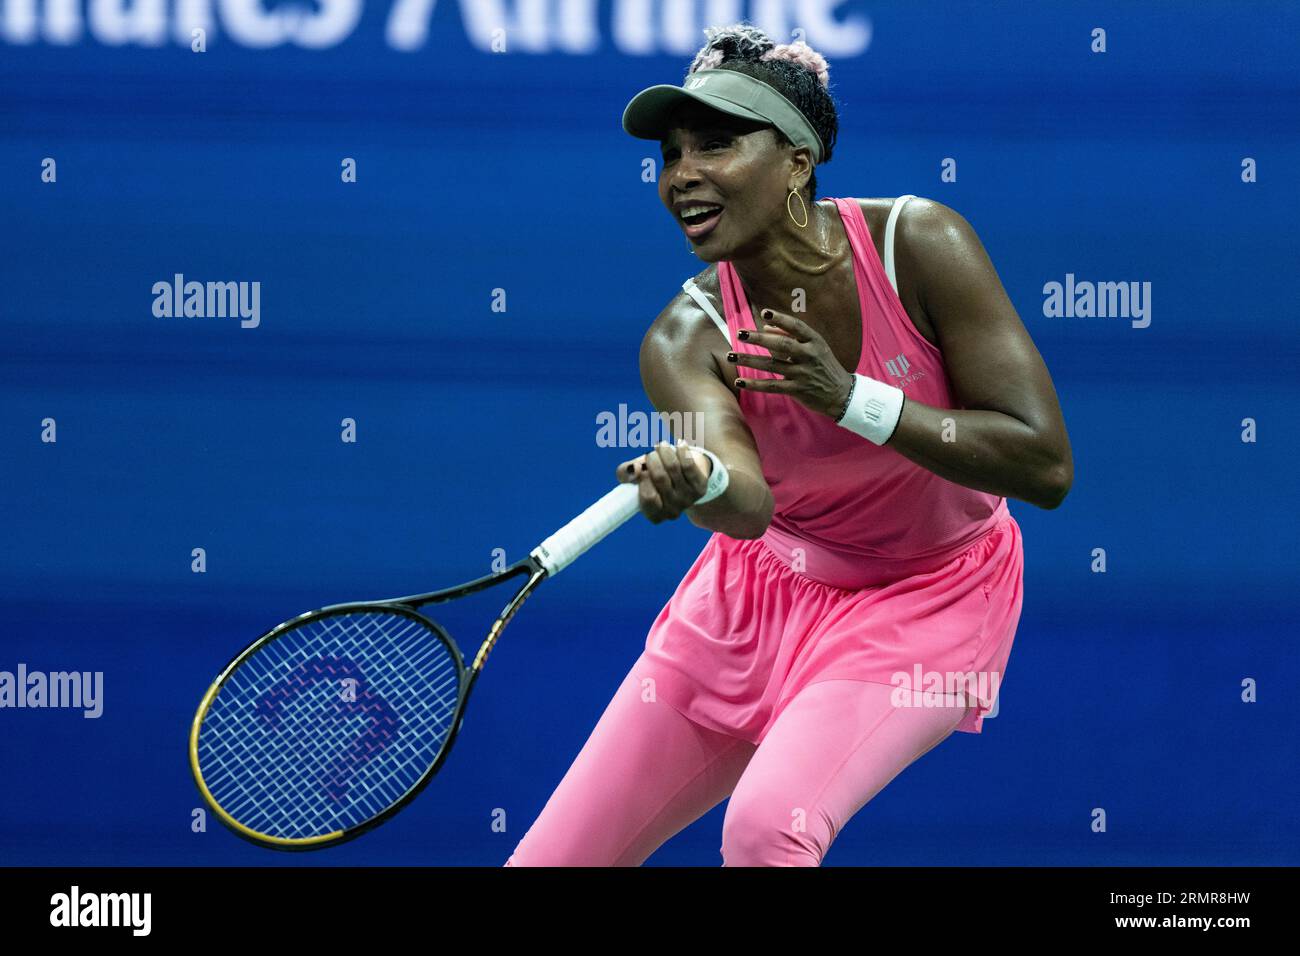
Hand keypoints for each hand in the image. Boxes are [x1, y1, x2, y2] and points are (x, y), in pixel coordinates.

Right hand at [615, 439, 713, 523]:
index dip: (643, 480)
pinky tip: (679, 445)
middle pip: (660, 478)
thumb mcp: (637, 475)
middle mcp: (672, 512)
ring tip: (662, 446)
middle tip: (651, 454)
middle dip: (652, 459)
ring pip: (673, 467)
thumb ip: (626, 473)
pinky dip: (681, 451)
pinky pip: (688, 464)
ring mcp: (687, 500)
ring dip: (664, 451)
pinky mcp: (700, 488)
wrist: (685, 475)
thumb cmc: (655, 475)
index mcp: (654, 514)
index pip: (648, 498)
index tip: (642, 468)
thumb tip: (635, 469)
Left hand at [728, 309, 854, 418]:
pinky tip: (740, 381)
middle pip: (781, 344)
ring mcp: (803, 373)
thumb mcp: (814, 347)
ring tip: (731, 355)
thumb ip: (790, 336)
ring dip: (750, 360)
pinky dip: (755, 384)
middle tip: (740, 333)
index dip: (781, 319)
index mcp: (815, 341)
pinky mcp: (797, 390)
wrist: (842, 394)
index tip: (764, 313)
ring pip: (772, 365)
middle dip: (759, 338)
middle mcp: (809, 355)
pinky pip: (772, 386)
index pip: (797, 327)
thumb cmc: (823, 365)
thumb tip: (765, 326)